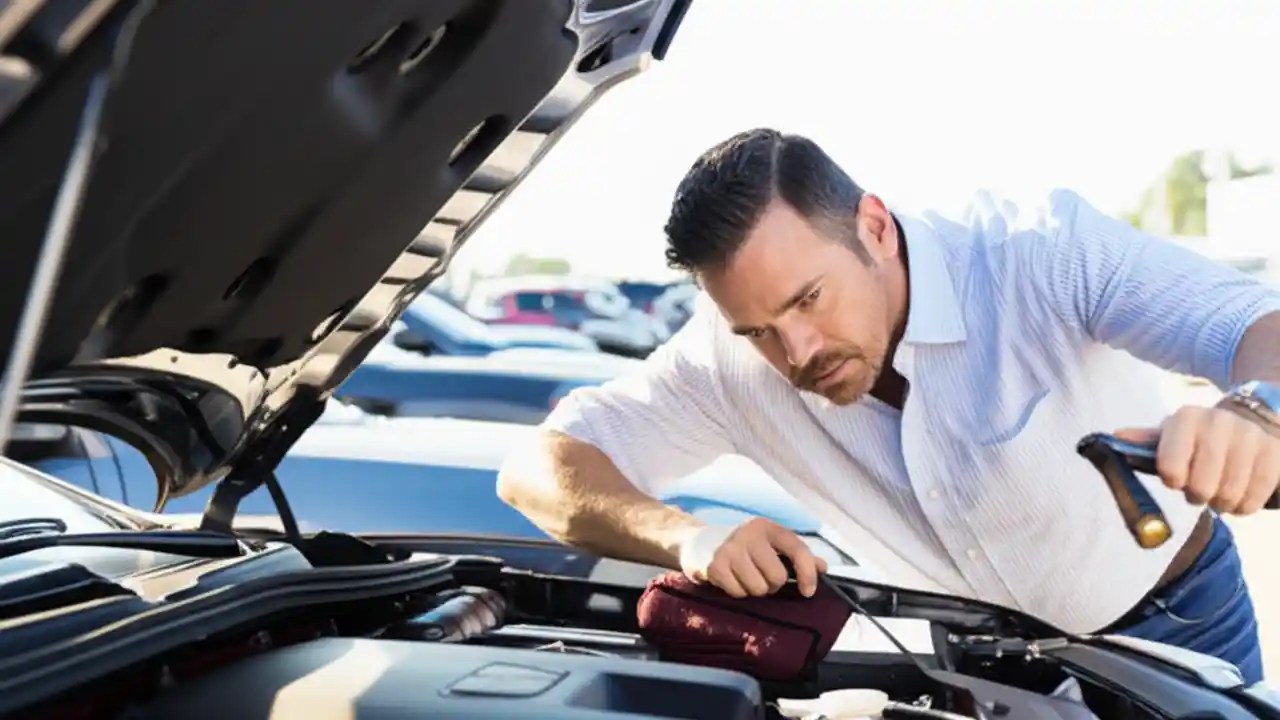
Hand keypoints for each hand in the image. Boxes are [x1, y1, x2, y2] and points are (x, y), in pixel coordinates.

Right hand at [677, 517, 827, 597]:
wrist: (708, 541)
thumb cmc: (752, 547)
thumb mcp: (776, 545)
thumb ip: (800, 556)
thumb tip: (823, 568)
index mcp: (769, 528)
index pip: (797, 549)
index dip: (807, 573)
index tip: (808, 591)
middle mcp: (749, 534)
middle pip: (777, 576)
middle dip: (774, 584)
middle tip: (766, 578)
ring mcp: (730, 549)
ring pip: (758, 588)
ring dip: (757, 590)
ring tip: (751, 579)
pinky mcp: (715, 565)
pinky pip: (738, 593)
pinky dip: (740, 593)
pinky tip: (736, 581)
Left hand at [1115, 404, 1279, 514]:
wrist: (1251, 423)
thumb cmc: (1199, 438)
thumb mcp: (1170, 435)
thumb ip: (1144, 441)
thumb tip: (1115, 437)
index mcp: (1186, 419)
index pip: (1170, 468)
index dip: (1173, 481)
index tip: (1176, 480)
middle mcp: (1219, 423)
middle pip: (1201, 487)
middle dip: (1197, 495)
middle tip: (1199, 490)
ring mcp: (1250, 437)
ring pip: (1229, 495)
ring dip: (1222, 503)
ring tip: (1219, 493)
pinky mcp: (1275, 453)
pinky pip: (1255, 498)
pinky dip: (1245, 506)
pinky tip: (1239, 497)